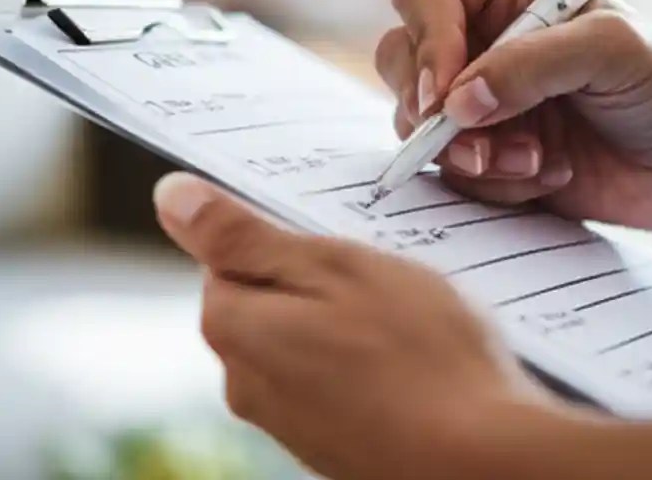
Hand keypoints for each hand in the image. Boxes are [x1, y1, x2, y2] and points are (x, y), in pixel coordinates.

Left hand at [153, 172, 560, 479]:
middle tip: (381, 281)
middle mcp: (245, 384)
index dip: (287, 237)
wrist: (480, 459)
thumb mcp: (333, 266)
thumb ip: (244, 234)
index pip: (227, 255)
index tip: (338, 240)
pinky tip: (411, 366)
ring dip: (346, 326)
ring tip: (406, 326)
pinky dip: (365, 368)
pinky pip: (335, 383)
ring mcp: (287, 424)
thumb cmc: (419, 356)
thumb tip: (171, 197)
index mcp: (234, 328)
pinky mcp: (327, 446)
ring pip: (304, 342)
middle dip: (317, 282)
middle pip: (266, 301)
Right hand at [375, 0, 651, 229]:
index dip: (426, 40)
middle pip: (401, 58)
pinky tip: (551, 176)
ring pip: (418, 124)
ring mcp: (480, 98)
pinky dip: (494, 184)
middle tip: (476, 143)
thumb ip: (532, 65)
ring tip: (537, 161)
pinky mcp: (487, 152)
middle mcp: (482, 36)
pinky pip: (451, 173)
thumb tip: (458, 101)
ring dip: (472, 154)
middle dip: (433, 111)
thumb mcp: (613, 51)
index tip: (447, 94)